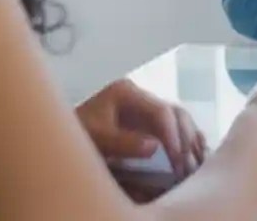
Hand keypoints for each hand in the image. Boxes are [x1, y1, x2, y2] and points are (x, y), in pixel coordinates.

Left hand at [76, 79, 206, 180]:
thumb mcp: (97, 138)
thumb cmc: (77, 135)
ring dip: (189, 141)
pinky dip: (187, 140)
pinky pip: (174, 127)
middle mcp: (140, 96)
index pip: (160, 110)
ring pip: (179, 119)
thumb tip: (154, 147)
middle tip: (186, 165)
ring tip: (194, 163)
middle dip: (184, 139)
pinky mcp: (147, 122)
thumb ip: (123, 142)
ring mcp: (145, 108)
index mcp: (126, 92)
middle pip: (175, 112)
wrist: (61, 140)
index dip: (173, 135)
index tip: (176, 159)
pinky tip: (196, 153)